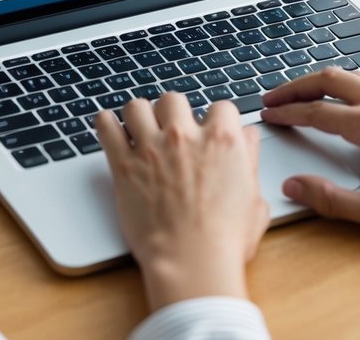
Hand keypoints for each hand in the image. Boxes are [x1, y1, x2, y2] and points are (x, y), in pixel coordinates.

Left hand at [97, 94, 269, 309]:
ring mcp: (151, 148)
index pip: (219, 107)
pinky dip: (105, 124)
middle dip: (173, 112)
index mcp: (221, 141)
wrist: (190, 261)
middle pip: (173, 99)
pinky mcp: (123, 165)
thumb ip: (250, 160)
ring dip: (139, 115)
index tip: (208, 129)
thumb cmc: (224, 239)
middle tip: (171, 129)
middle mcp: (184, 136)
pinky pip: (106, 128)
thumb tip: (247, 138)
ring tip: (140, 128)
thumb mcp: (254, 198)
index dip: (215, 119)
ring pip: (137, 106)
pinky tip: (109, 126)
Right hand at [261, 68, 359, 233]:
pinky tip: (354, 91)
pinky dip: (352, 79)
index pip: (315, 112)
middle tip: (275, 96)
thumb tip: (295, 188)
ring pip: (353, 74)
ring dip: (323, 80)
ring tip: (307, 91)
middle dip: (296, 86)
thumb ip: (333, 201)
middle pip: (328, 80)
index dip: (286, 113)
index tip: (268, 115)